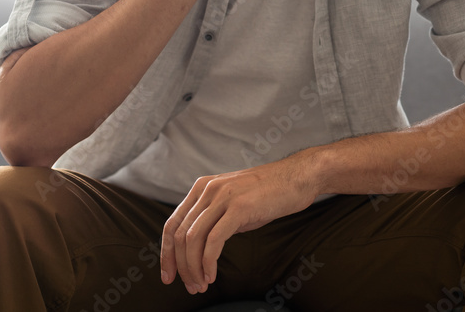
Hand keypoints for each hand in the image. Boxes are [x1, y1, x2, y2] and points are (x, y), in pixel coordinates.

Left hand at [159, 157, 317, 293]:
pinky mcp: (238, 207)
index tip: (168, 275)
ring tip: (201, 284)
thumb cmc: (269, 194)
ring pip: (193, 239)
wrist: (298, 177)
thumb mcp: (233, 202)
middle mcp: (208, 189)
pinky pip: (214, 241)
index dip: (166, 253)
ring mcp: (222, 196)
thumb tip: (199, 249)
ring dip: (194, 268)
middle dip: (181, 266)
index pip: (172, 224)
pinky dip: (208, 263)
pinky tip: (212, 275)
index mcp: (202, 188)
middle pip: (179, 235)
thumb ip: (214, 219)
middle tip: (190, 286)